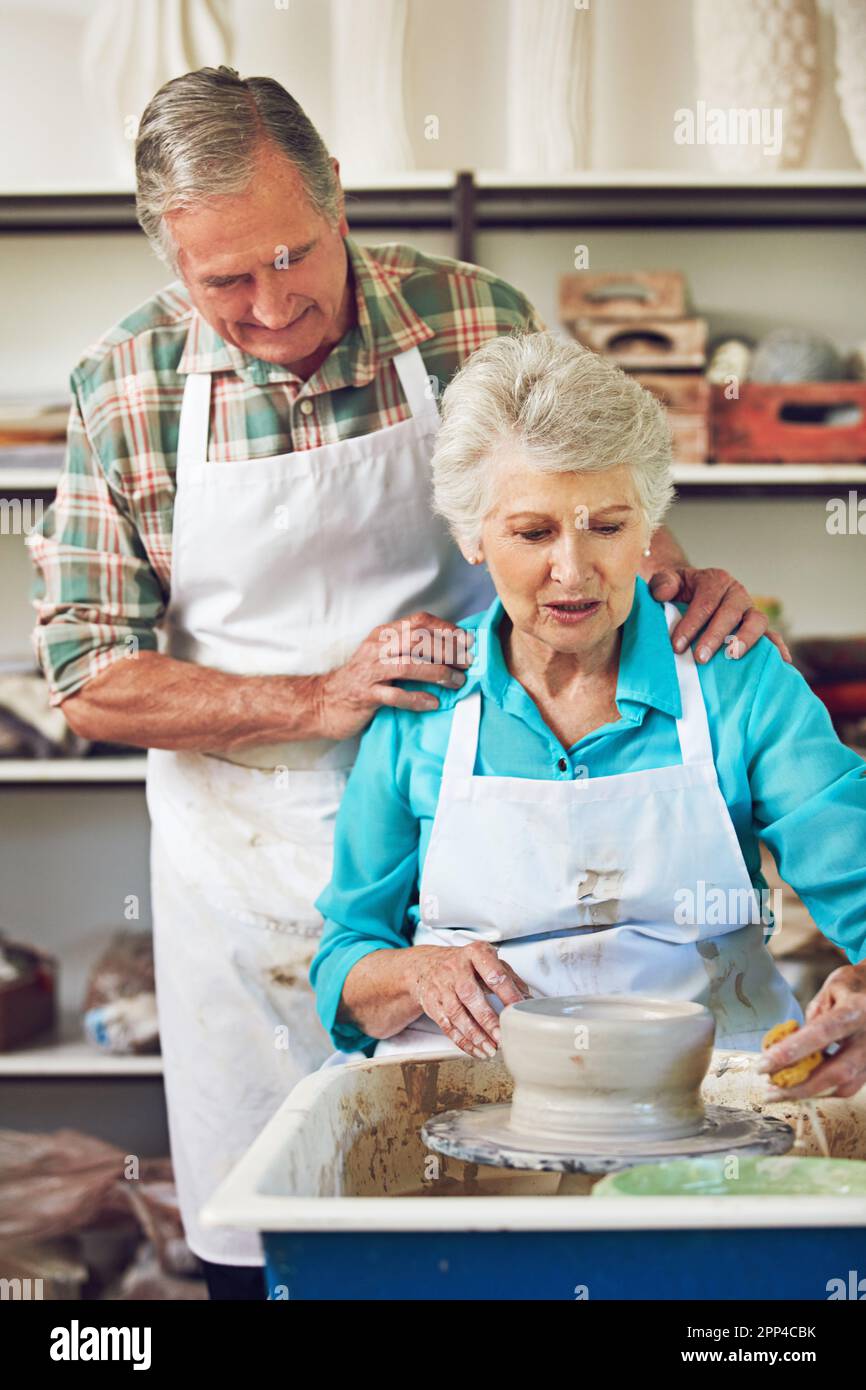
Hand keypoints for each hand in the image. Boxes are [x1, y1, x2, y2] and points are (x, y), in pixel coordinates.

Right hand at [317, 610, 473, 740]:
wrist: (325, 703)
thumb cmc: (362, 680)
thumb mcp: (383, 656)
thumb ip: (409, 650)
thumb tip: (451, 651)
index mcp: (383, 634)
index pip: (418, 622)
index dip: (445, 629)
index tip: (466, 641)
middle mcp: (376, 648)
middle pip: (417, 640)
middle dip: (447, 650)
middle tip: (467, 663)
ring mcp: (369, 671)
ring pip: (407, 665)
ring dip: (437, 673)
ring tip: (456, 682)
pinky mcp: (365, 695)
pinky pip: (394, 695)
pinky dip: (417, 699)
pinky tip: (432, 703)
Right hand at [411, 942, 530, 1058]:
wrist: (425, 965)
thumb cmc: (463, 964)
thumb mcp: (486, 960)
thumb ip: (509, 977)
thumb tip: (529, 1000)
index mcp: (475, 954)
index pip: (494, 974)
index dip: (508, 994)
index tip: (518, 1011)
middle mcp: (456, 968)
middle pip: (470, 995)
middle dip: (487, 1019)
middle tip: (501, 1037)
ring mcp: (442, 987)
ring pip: (456, 1014)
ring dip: (475, 1035)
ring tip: (491, 1049)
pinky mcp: (432, 1004)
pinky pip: (447, 1026)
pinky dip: (463, 1041)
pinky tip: (476, 1050)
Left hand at [649, 566, 792, 664]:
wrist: (689, 593)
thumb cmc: (677, 591)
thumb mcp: (666, 582)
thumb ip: (662, 583)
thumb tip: (663, 593)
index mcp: (715, 580)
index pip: (705, 602)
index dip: (691, 624)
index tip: (676, 645)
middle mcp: (736, 593)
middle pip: (730, 613)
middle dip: (715, 636)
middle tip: (700, 658)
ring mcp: (749, 610)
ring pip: (756, 621)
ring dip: (746, 640)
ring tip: (733, 657)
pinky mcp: (757, 627)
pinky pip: (772, 635)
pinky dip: (777, 647)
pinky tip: (781, 662)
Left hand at [756, 962, 865, 1099]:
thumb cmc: (856, 985)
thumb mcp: (832, 989)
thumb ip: (814, 1016)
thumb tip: (793, 1044)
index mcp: (855, 1011)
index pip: (820, 1034)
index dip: (791, 1052)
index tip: (764, 1065)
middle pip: (836, 1072)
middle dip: (800, 1086)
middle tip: (770, 1092)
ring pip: (845, 1086)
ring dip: (811, 1092)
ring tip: (782, 1091)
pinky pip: (850, 1086)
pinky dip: (826, 1089)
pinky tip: (805, 1084)